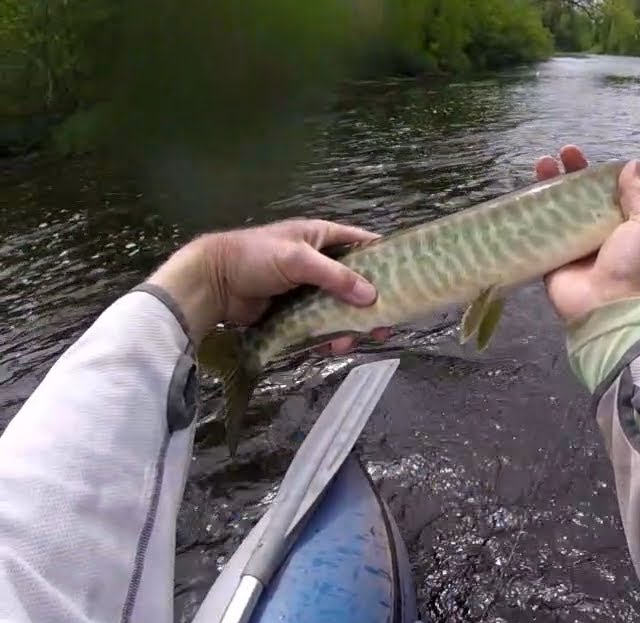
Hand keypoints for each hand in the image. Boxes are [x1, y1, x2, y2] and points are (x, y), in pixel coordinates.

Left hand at [147, 218, 391, 350]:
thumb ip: (336, 276)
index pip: (361, 244)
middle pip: (355, 283)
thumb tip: (371, 295)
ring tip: (352, 342)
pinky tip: (331, 347)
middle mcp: (318, 261)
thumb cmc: (254, 258)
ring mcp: (307, 288)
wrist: (212, 283)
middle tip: (386, 323)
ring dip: (348, 325)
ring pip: (339, 307)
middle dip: (370, 304)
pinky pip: (319, 324)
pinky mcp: (295, 311)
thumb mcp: (298, 260)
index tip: (405, 276)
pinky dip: (327, 336)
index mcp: (321, 237)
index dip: (384, 258)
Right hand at [536, 146, 639, 321]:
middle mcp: (597, 230)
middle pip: (581, 195)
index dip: (599, 172)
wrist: (606, 305)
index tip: (592, 155)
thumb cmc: (633, 264)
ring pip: (558, 207)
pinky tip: (524, 191)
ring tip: (541, 162)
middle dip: (571, 172)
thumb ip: (638, 196)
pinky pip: (539, 229)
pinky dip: (531, 211)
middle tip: (563, 152)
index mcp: (624, 223)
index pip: (609, 190)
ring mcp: (573, 243)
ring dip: (549, 184)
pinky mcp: (551, 255)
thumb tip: (633, 164)